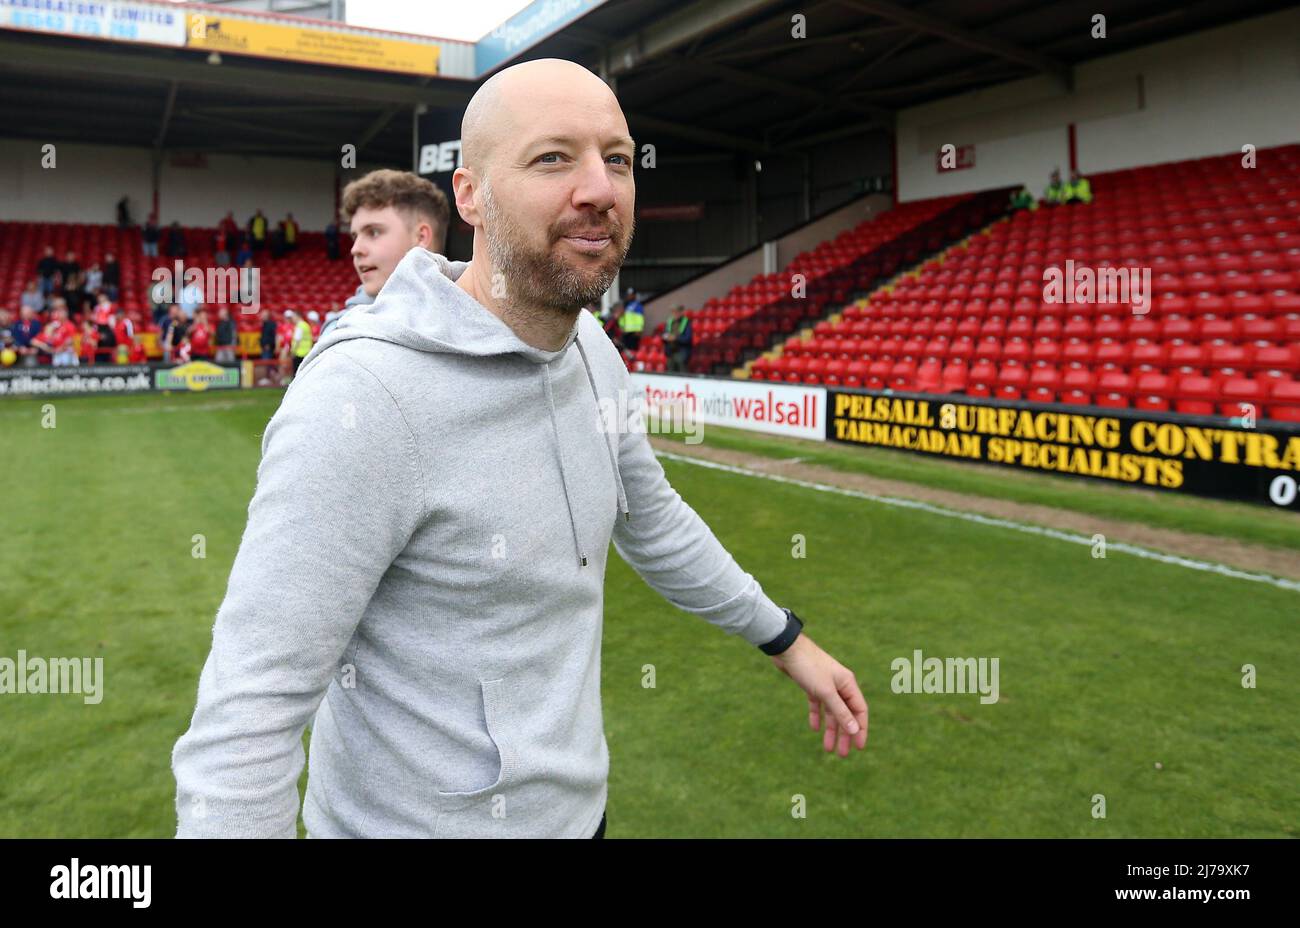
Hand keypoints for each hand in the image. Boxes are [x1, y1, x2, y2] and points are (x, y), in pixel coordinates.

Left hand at [770, 634, 867, 755]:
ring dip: (831, 730)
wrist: (786, 648)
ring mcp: (825, 685)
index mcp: (848, 684)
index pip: (859, 711)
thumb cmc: (809, 666)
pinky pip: (817, 705)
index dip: (860, 730)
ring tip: (828, 749)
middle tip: (842, 754)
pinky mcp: (811, 685)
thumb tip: (854, 730)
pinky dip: (816, 716)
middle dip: (845, 735)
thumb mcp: (826, 692)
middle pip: (845, 714)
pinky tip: (814, 729)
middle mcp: (839, 685)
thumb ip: (840, 711)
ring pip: (831, 712)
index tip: (859, 748)